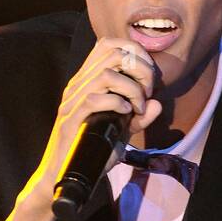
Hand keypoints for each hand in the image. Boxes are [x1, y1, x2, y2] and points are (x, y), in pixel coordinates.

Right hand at [17, 36, 162, 213]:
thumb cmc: (91, 151)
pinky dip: (117, 103)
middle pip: (112, 54)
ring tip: (137, 106)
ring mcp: (72, 101)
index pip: (108, 45)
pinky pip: (94, 99)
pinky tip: (126, 114)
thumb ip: (139, 117)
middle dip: (140, 69)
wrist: (64, 175)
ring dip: (132, 88)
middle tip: (148, 92)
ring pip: (106, 74)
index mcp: (86, 81)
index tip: (149, 76)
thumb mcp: (121, 130)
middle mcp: (77, 86)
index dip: (134, 51)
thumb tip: (157, 104)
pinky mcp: (71, 120)